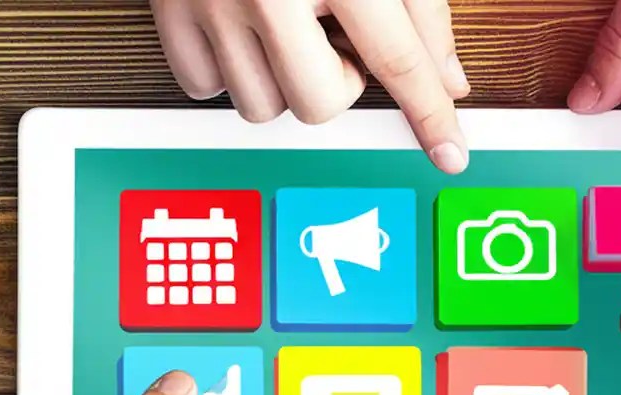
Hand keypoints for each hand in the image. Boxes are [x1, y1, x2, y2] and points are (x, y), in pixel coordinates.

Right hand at [150, 0, 471, 172]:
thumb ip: (420, 8)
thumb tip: (445, 78)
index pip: (398, 58)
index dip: (430, 112)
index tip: (450, 153)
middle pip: (319, 104)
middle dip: (337, 84)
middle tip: (333, 40)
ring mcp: (211, 0)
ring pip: (261, 107)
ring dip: (283, 81)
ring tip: (284, 29)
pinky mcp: (169, 8)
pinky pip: (203, 88)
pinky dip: (228, 73)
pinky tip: (241, 33)